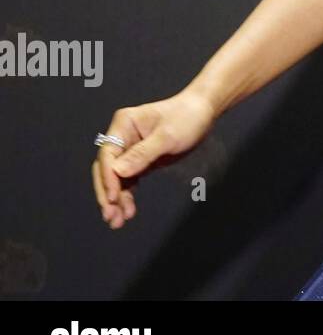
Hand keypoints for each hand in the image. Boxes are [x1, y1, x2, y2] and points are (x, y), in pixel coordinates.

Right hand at [91, 89, 216, 229]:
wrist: (203, 112)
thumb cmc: (187, 117)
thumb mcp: (168, 136)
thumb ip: (143, 153)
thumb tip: (117, 172)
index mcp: (124, 124)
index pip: (108, 155)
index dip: (108, 178)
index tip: (112, 198)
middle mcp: (122, 137)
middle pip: (106, 169)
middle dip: (108, 194)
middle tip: (110, 216)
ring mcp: (130, 150)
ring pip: (116, 179)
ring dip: (116, 200)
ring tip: (118, 221)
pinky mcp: (140, 161)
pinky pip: (128, 181)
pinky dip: (127, 196)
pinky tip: (128, 211)